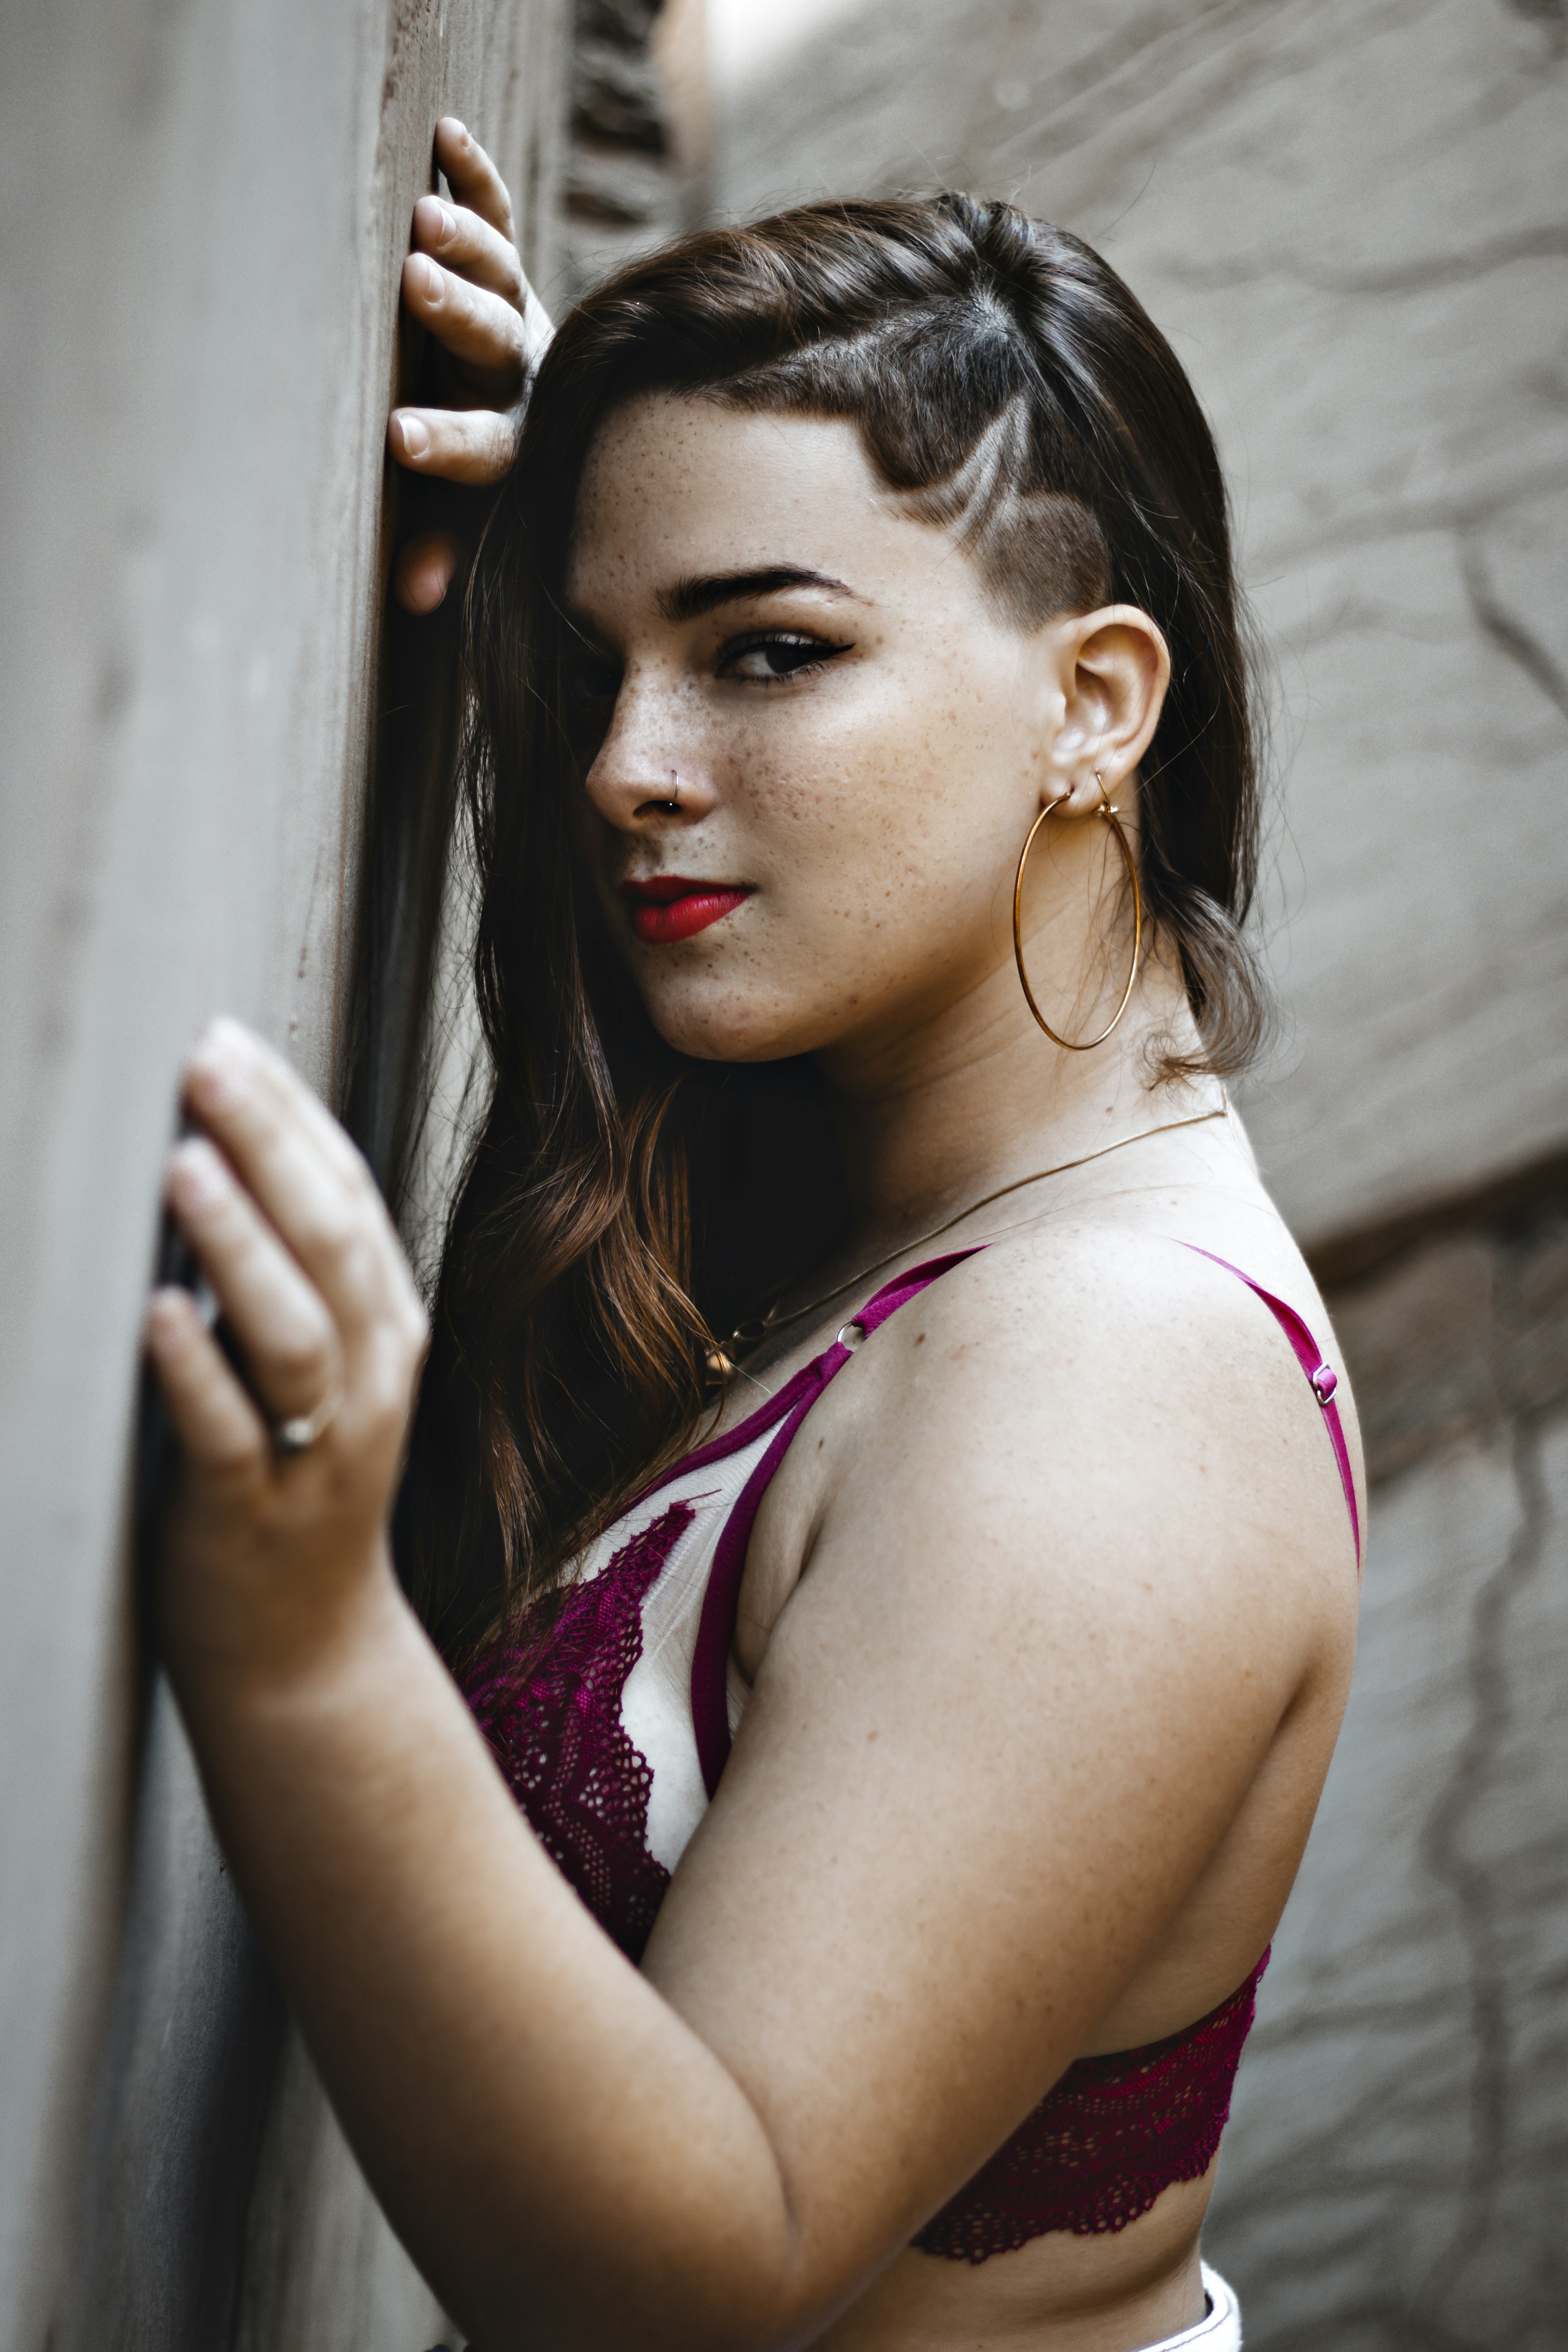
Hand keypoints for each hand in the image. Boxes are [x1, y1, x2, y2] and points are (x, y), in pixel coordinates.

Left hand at [143, 1021, 429, 1685]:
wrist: (305, 1652)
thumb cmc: (292, 1489)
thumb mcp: (318, 1373)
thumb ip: (289, 1279)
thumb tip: (215, 1153)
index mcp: (386, 1332)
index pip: (351, 1198)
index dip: (293, 1115)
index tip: (228, 1039)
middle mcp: (369, 1381)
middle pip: (331, 1245)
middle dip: (267, 1146)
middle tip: (204, 1063)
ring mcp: (319, 1451)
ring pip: (291, 1334)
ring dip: (237, 1245)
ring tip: (182, 1165)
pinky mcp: (252, 1514)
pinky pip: (230, 1435)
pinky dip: (193, 1371)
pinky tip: (155, 1313)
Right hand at [386, 117, 552, 614]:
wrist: (554, 426)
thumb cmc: (490, 485)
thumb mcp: (470, 522)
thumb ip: (445, 548)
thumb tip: (416, 598)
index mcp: (513, 444)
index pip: (481, 446)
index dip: (444, 441)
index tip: (400, 434)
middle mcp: (520, 374)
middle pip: (491, 342)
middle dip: (455, 312)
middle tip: (418, 277)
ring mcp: (518, 313)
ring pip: (497, 271)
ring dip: (463, 238)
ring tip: (426, 209)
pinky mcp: (510, 267)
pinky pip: (501, 215)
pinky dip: (475, 177)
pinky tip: (446, 134)